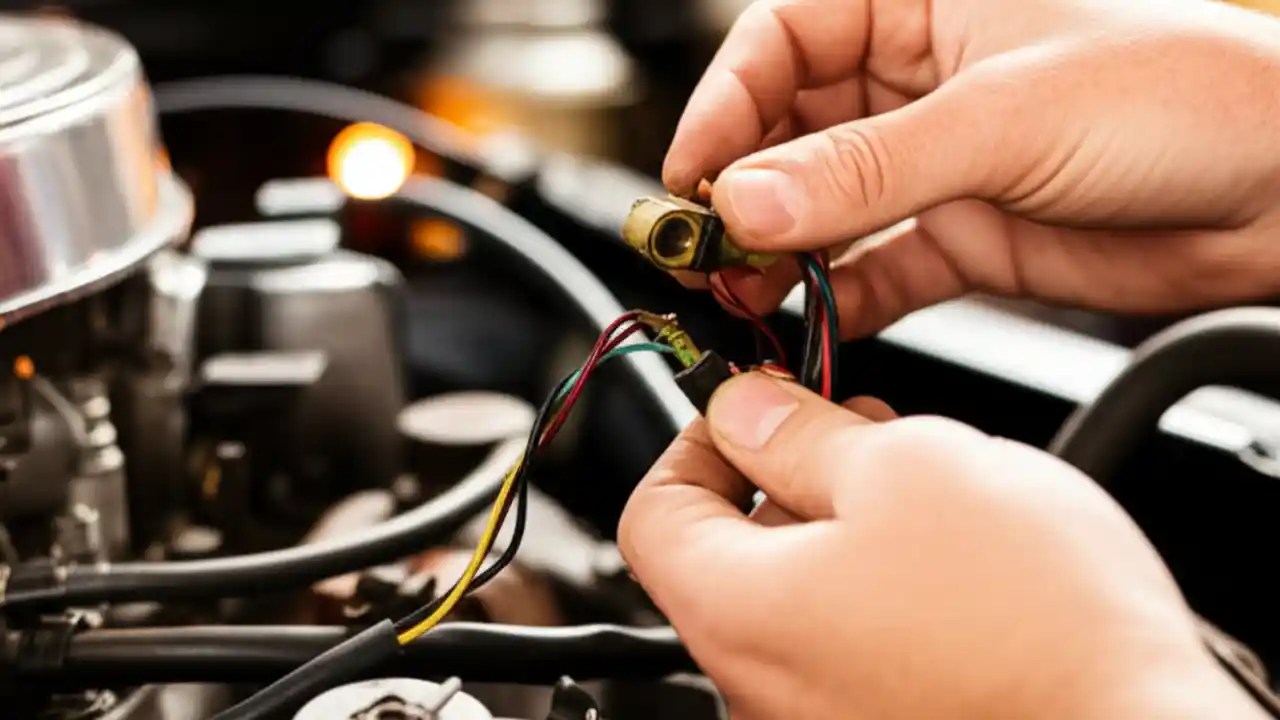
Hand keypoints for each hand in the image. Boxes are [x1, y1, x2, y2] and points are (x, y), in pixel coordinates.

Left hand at [619, 373, 1265, 718]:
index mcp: (736, 610)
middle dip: (790, 473)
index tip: (754, 410)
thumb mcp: (907, 468)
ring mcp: (816, 717)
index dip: (698, 442)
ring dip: (844, 526)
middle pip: (730, 551)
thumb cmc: (1034, 626)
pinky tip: (950, 563)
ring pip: (798, 592)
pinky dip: (878, 588)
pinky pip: (848, 643)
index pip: (655, 511)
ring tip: (929, 494)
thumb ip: (799, 433)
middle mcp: (758, 684)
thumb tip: (743, 408)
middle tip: (862, 434)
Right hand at [665, 0, 1279, 334]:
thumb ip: (869, 167)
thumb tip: (751, 198)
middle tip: (705, 249)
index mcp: (920, 3)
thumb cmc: (1181, 95)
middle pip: (788, 130)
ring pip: (821, 206)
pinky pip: (874, 269)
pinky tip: (806, 327)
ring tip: (741, 297)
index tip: (694, 175)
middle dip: (741, 191)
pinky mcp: (961, 235)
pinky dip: (835, 301)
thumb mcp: (1004, 116)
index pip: (783, 41)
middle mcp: (917, 81)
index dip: (727, 105)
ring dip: (776, 254)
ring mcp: (935, 163)